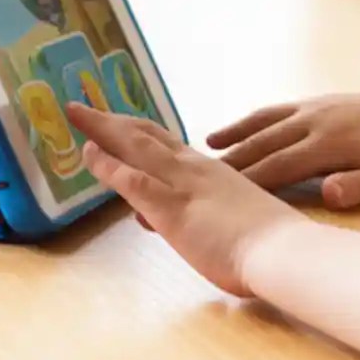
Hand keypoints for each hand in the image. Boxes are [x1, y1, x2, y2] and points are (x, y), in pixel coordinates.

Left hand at [66, 103, 310, 297]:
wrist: (282, 250)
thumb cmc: (270, 243)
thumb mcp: (237, 219)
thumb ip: (210, 215)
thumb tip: (182, 221)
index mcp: (212, 172)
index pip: (170, 144)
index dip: (141, 132)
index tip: (121, 122)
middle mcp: (195, 169)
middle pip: (148, 136)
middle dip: (115, 122)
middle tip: (86, 110)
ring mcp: (182, 185)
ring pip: (136, 147)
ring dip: (103, 131)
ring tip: (77, 116)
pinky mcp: (172, 208)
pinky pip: (133, 180)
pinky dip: (107, 164)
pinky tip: (88, 154)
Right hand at [207, 91, 359, 208]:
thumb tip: (327, 192)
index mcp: (329, 145)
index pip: (277, 168)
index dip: (244, 184)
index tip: (213, 200)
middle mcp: (313, 122)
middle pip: (260, 146)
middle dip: (225, 165)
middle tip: (189, 182)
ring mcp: (311, 108)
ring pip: (260, 125)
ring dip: (229, 141)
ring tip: (193, 156)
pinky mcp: (314, 102)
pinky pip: (271, 112)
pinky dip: (245, 123)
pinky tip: (223, 135)